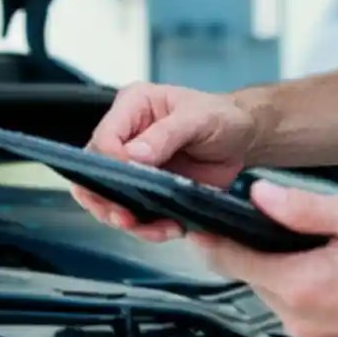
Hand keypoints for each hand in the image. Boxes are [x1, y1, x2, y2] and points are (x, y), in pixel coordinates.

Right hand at [72, 82, 257, 241]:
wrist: (242, 139)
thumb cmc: (222, 117)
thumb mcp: (199, 118)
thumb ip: (166, 134)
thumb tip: (134, 154)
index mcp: (132, 107)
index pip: (103, 138)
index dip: (111, 164)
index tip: (131, 181)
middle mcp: (126, 136)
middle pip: (94, 173)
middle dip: (106, 200)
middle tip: (126, 218)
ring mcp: (134, 166)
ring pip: (109, 199)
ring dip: (127, 220)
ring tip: (157, 229)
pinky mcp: (147, 190)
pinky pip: (135, 214)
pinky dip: (147, 227)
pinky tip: (169, 228)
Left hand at [194, 180, 337, 336]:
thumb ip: (303, 208)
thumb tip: (262, 198)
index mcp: (304, 286)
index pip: (233, 261)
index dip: (213, 240)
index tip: (199, 229)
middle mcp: (306, 323)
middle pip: (261, 281)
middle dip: (272, 255)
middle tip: (307, 234)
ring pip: (288, 303)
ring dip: (301, 280)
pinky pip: (315, 325)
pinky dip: (324, 305)